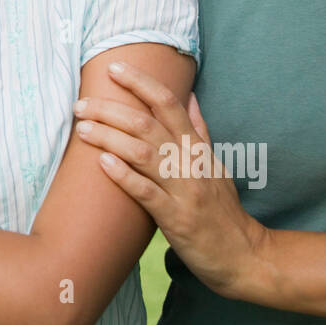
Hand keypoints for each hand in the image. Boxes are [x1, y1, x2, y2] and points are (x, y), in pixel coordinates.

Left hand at [72, 63, 268, 299]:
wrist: (244, 256)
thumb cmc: (224, 211)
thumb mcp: (215, 165)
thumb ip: (200, 131)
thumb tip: (190, 96)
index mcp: (197, 148)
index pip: (169, 103)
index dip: (141, 82)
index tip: (114, 68)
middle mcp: (190, 163)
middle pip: (147, 124)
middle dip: (111, 109)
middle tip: (81, 103)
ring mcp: (184, 190)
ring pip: (143, 153)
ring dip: (109, 137)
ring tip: (82, 128)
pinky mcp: (176, 218)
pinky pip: (147, 192)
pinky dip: (124, 175)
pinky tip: (102, 163)